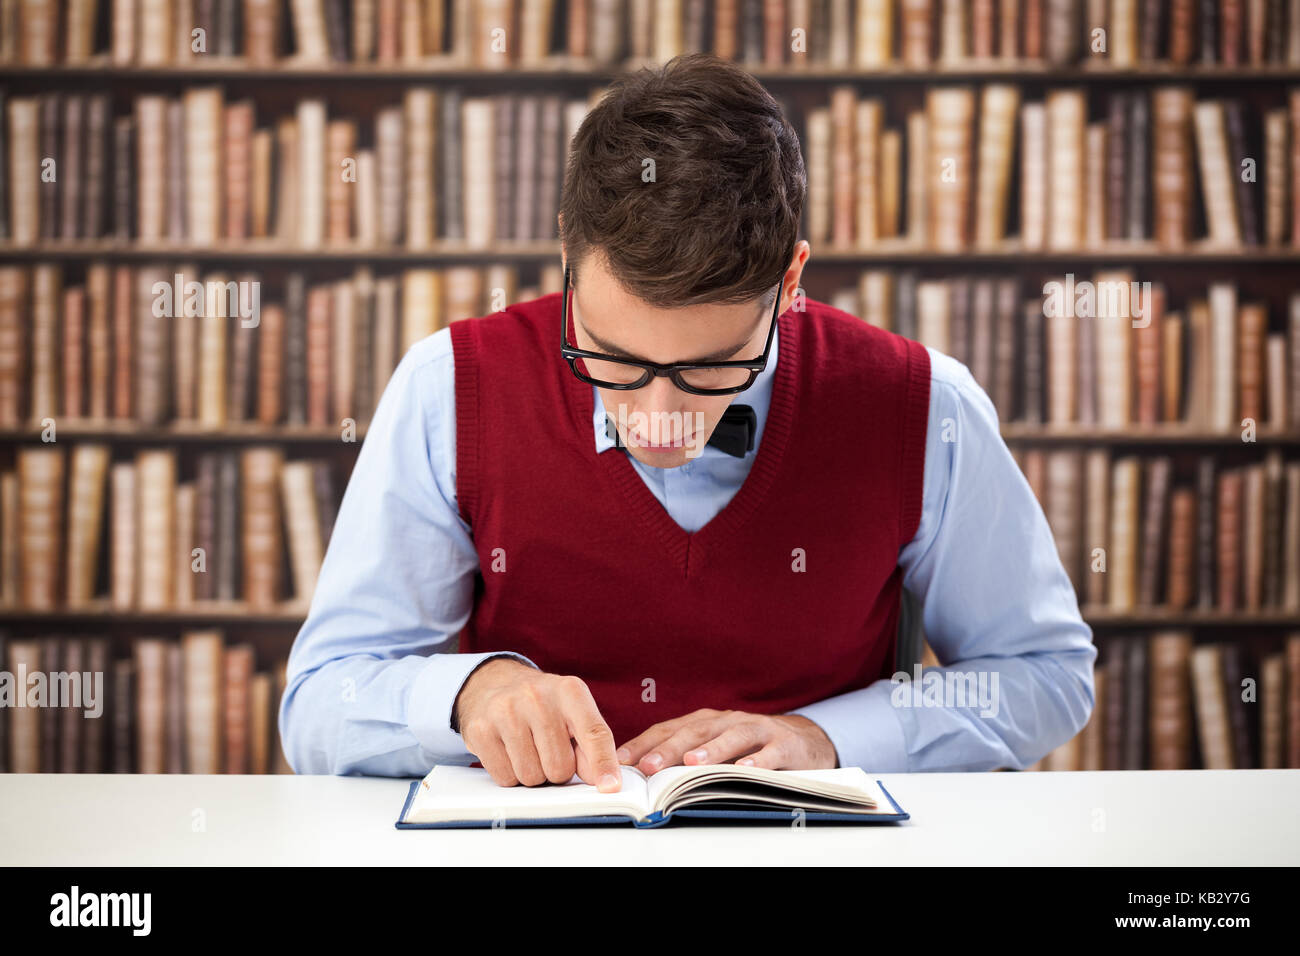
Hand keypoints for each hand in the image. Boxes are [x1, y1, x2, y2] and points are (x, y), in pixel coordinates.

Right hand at [452, 658, 622, 791]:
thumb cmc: (542, 706)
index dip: (604, 764)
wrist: (494, 685)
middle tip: (547, 750)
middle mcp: (537, 697)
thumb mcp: (573, 714)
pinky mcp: (480, 730)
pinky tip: (509, 751)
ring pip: (532, 777)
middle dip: (557, 770)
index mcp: (569, 691)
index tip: (609, 787)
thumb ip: (591, 745)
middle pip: (560, 767)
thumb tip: (602, 781)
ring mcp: (506, 712)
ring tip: (528, 749)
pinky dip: (511, 774)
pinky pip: (506, 778)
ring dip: (534, 774)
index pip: (594, 733)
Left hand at [615, 709, 837, 774]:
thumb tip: (643, 777)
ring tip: (691, 763)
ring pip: (732, 736)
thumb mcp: (716, 750)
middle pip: (696, 731)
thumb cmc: (749, 749)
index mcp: (706, 722)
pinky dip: (758, 760)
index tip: (621, 761)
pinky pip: (770, 751)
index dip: (645, 743)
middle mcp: (728, 721)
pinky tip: (745, 769)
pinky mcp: (785, 744)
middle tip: (649, 766)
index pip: (669, 729)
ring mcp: (758, 729)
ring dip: (711, 749)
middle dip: (670, 748)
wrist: (803, 741)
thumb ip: (686, 759)